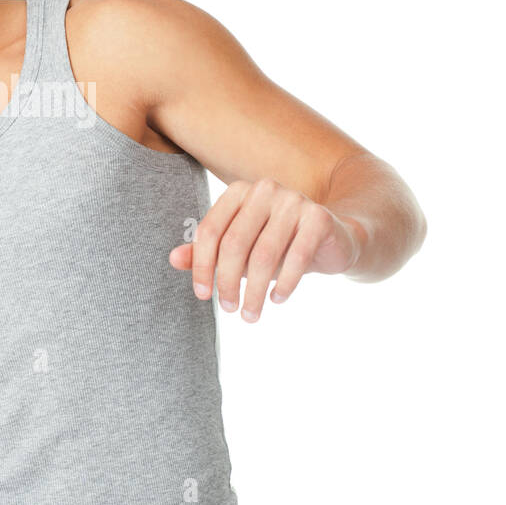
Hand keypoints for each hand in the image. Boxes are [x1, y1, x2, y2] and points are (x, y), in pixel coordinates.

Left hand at [169, 177, 360, 322]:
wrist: (333, 239)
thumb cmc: (278, 245)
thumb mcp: (240, 249)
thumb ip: (206, 252)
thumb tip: (172, 259)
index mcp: (239, 192)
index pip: (210, 231)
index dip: (201, 266)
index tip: (203, 296)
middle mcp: (265, 190)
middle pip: (234, 244)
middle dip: (228, 282)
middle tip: (229, 309)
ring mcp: (294, 201)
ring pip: (264, 255)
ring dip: (255, 292)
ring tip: (251, 314)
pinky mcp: (319, 218)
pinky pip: (297, 257)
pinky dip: (284, 284)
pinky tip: (277, 299)